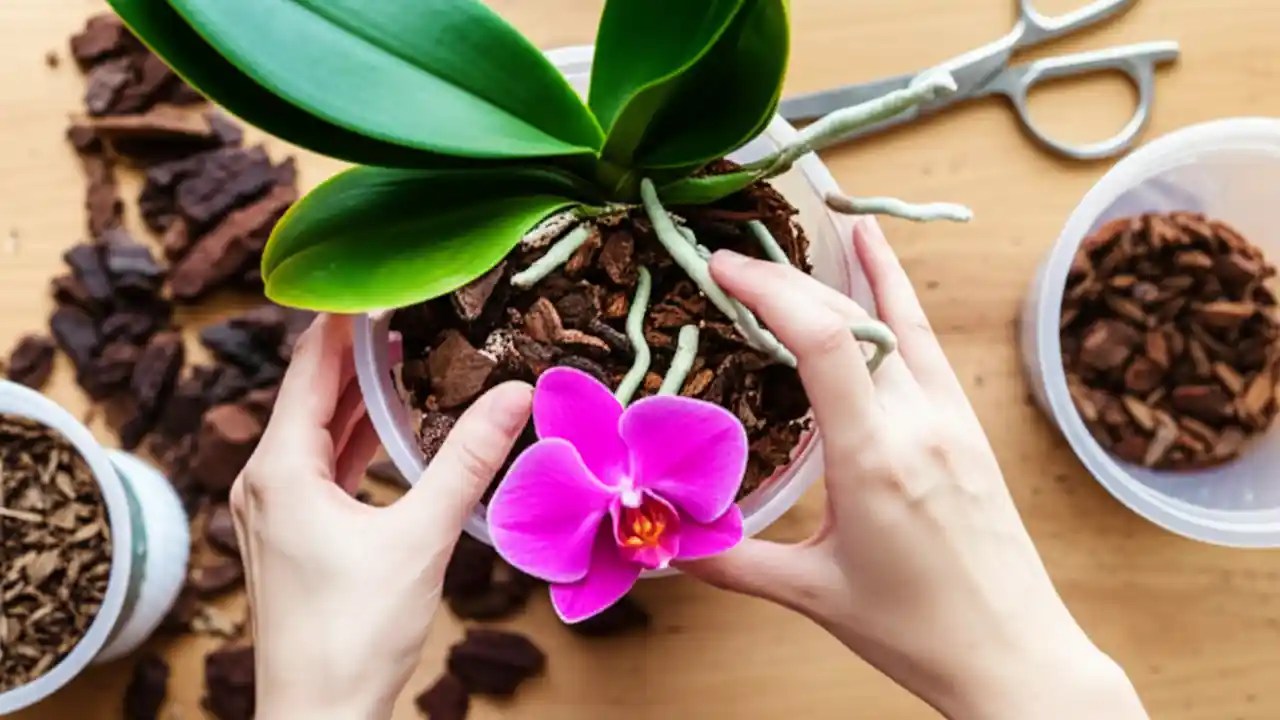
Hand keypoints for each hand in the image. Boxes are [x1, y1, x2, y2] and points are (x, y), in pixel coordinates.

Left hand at [230, 315, 532, 719]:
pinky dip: (356, 441)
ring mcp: (274, 510)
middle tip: (410, 309)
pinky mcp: (291, 536)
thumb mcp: (422, 536)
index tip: (382, 277)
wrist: (319, 718)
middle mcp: (265, 481)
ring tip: (409, 357)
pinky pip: (322, 467)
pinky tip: (392, 430)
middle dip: (360, 353)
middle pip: (311, 394)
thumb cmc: (355, 634)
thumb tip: (516, 395)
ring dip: (361, 398)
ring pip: (317, 433)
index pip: (310, 366)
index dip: (345, 318)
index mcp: (281, 468)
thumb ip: (469, 461)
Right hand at [681, 221, 1146, 719]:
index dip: (768, 290)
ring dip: (842, 274)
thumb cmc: (916, 631)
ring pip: (891, 321)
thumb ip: (730, 563)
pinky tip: (878, 257)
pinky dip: (895, 293)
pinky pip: (924, 341)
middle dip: (784, 280)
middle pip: (849, 320)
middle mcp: (919, 424)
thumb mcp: (812, 595)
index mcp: (875, 459)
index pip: (821, 341)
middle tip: (728, 262)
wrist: (1014, 655)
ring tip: (804, 228)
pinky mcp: (966, 426)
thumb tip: (660, 544)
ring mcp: (950, 419)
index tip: (721, 267)